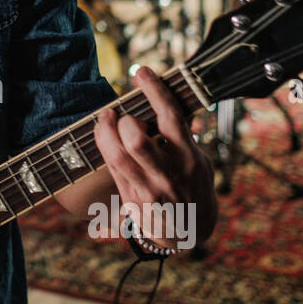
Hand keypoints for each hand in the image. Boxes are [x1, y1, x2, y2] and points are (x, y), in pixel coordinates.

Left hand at [93, 66, 216, 250]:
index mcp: (189, 158)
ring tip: (105, 118)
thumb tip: (161, 105)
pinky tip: (105, 137)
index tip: (141, 71)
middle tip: (121, 113)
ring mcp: (149, 190)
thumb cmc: (192, 186)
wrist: (190, 232)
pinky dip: (106, 147)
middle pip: (136, 139)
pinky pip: (112, 169)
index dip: (155, 91)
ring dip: (105, 131)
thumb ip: (179, 138)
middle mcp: (168, 174)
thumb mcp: (197, 161)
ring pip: (116, 156)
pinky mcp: (132, 201)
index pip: (171, 118)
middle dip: (124, 120)